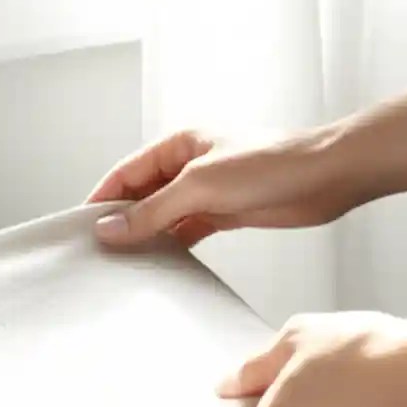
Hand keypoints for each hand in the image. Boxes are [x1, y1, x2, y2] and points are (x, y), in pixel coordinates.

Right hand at [87, 128, 364, 245]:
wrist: (326, 177)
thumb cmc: (271, 165)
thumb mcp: (200, 186)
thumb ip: (153, 210)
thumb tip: (110, 228)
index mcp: (178, 143)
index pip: (126, 172)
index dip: (102, 199)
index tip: (80, 228)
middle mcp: (190, 164)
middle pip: (143, 194)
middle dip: (122, 220)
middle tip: (99, 252)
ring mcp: (209, 189)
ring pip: (165, 214)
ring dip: (148, 235)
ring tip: (125, 263)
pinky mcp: (227, 211)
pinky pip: (189, 230)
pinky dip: (174, 245)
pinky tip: (161, 264)